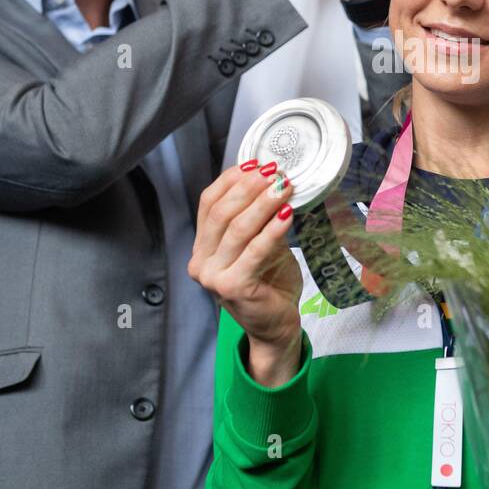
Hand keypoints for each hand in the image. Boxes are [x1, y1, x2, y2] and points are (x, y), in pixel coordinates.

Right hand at [187, 162, 302, 385]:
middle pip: (222, 213)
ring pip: (237, 229)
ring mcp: (212, 276)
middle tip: (275, 171)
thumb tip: (274, 181)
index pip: (209, 203)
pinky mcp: (232, 287)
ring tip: (285, 186)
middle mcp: (200, 262)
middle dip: (249, 188)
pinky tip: (287, 214)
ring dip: (263, 203)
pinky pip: (254, 251)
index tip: (257, 162)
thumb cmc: (268, 284)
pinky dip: (272, 230)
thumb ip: (259, 219)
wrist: (275, 326)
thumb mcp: (261, 244)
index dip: (231, 180)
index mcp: (202, 247)